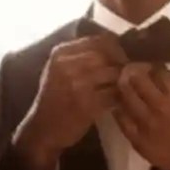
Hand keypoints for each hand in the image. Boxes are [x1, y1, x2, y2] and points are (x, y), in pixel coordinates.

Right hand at [14, 35, 126, 169]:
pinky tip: (119, 101)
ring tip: (124, 88)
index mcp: (60, 54)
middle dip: (121, 65)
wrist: (42, 129)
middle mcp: (67, 66)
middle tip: (127, 74)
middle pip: (108, 57)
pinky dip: (120, 98)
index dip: (115, 48)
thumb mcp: (57, 70)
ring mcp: (77, 86)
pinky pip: (114, 95)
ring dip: (123, 81)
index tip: (121, 58)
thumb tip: (114, 44)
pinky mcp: (87, 105)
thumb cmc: (53, 98)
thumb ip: (79, 55)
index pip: (98, 40)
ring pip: (114, 74)